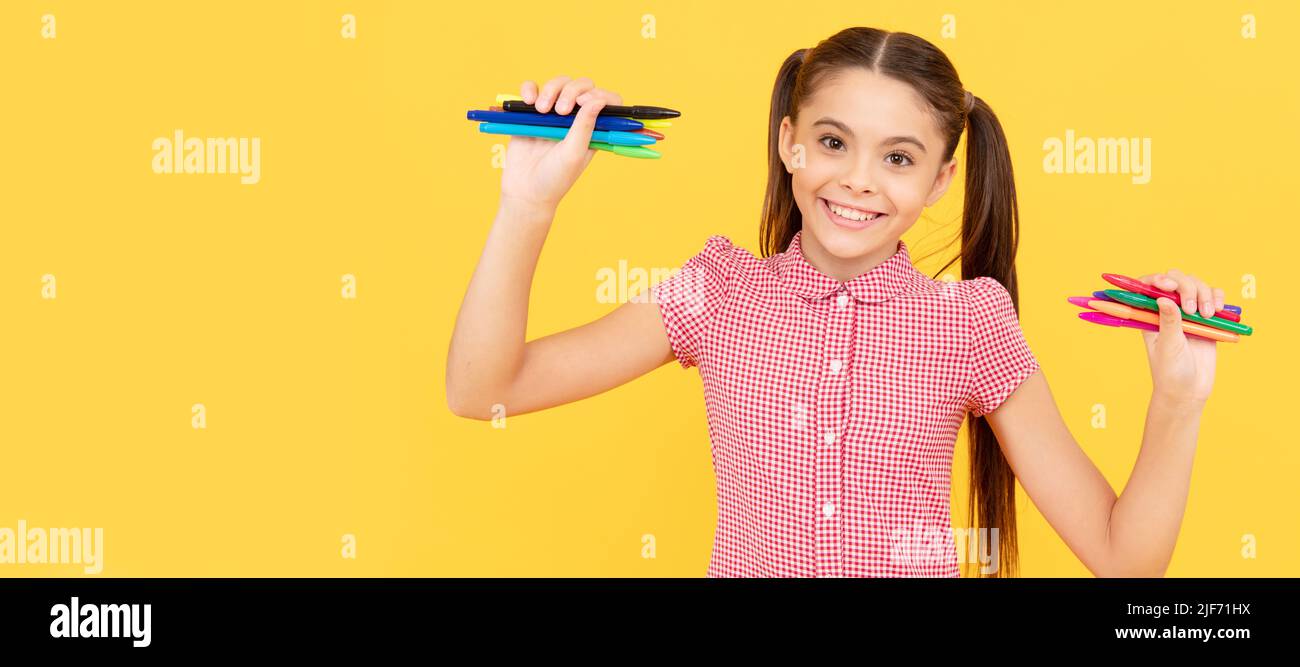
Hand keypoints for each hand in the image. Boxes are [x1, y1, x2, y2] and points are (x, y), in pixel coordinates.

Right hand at [497, 76, 622, 211]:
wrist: (524, 191)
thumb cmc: (555, 178)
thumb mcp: (574, 154)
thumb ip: (585, 126)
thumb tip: (600, 100)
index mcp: (592, 128)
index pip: (606, 101)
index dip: (600, 95)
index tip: (585, 102)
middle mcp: (575, 118)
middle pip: (582, 86)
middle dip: (571, 91)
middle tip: (561, 111)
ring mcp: (553, 114)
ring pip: (558, 83)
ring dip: (550, 90)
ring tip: (541, 110)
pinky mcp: (530, 113)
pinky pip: (532, 89)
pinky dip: (529, 89)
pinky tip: (528, 102)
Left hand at [1136, 269, 1221, 406]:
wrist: (1189, 390)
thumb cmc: (1170, 371)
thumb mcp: (1168, 346)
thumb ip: (1169, 322)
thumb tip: (1164, 298)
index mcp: (1150, 314)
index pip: (1149, 286)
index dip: (1157, 279)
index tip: (1167, 285)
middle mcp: (1168, 310)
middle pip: (1177, 280)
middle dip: (1186, 287)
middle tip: (1191, 310)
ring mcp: (1188, 312)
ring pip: (1197, 285)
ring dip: (1204, 294)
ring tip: (1207, 315)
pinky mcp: (1207, 318)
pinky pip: (1213, 297)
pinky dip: (1218, 297)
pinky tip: (1218, 310)